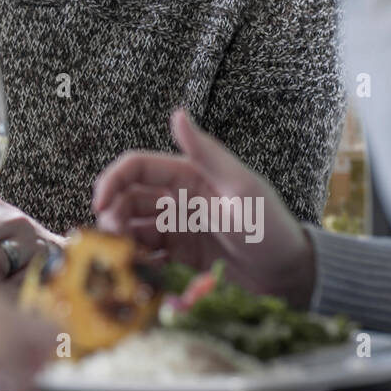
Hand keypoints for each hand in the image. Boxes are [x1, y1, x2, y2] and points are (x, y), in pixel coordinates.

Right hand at [92, 108, 315, 306]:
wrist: (291, 278)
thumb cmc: (270, 227)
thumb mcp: (241, 187)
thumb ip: (206, 153)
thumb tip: (178, 112)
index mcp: (187, 176)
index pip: (136, 168)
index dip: (112, 180)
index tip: (99, 204)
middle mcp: (176, 200)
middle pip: (127, 199)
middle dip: (112, 214)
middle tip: (110, 238)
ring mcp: (176, 230)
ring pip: (132, 228)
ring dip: (121, 239)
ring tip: (123, 258)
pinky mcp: (178, 259)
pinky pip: (146, 256)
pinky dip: (137, 261)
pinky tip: (140, 271)